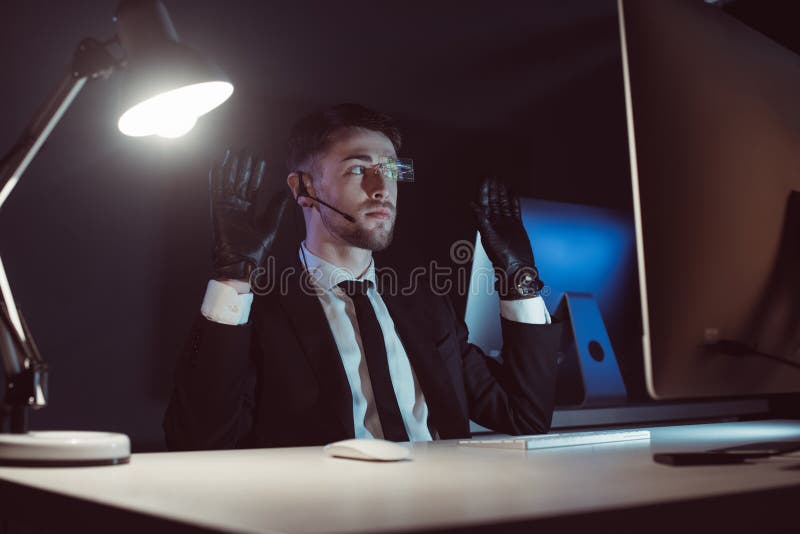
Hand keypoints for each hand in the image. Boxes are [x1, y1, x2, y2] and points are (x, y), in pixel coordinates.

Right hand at [210, 148, 290, 280]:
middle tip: (246, 149)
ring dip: (230, 166)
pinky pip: (216, 189)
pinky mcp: (218, 209)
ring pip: (228, 181)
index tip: (258, 158)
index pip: (252, 185)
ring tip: (232, 151)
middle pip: (240, 180)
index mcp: (249, 208)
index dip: (255, 172)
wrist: (241, 261)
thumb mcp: (270, 226)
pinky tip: (217, 163)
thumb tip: (284, 192)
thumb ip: (276, 208)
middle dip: (243, 165)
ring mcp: (227, 206)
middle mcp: (237, 205)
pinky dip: (216, 176)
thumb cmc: (255, 249)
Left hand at [470, 176, 542, 299]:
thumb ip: (481, 220)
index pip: (484, 202)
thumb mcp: (489, 237)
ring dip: (502, 191)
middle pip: (493, 200)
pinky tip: (513, 191)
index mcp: (486, 224)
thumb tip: (471, 204)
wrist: (517, 268)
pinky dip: (514, 199)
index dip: (483, 190)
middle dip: (492, 187)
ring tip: (501, 179)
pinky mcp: (517, 225)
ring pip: (503, 203)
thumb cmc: (501, 257)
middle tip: (492, 174)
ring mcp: (506, 223)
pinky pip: (514, 209)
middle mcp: (495, 222)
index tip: (484, 178)